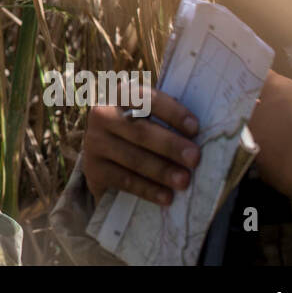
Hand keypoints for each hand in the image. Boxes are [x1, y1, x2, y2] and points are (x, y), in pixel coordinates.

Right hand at [83, 87, 201, 206]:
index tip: (195, 129)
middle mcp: (102, 115)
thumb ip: (165, 119)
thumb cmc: (137, 133)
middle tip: (195, 158)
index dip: (172, 112)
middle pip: (140, 131)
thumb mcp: (145, 118)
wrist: (104, 159)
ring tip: (184, 181)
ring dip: (162, 171)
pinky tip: (166, 197)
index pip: (146, 99)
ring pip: (133, 158)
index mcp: (119, 95)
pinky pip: (124, 180)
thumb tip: (198, 136)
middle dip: (170, 145)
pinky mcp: (93, 169)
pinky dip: (148, 189)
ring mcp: (94, 142)